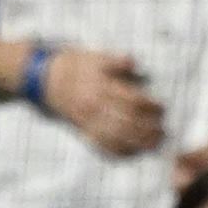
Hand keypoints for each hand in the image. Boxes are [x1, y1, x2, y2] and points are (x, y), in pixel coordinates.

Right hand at [37, 47, 164, 157]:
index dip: (150, 106)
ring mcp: (88, 120)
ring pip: (117, 136)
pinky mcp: (82, 129)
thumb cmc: (74, 64)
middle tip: (162, 130)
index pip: (132, 100)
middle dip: (148, 128)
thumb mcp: (94, 56)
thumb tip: (133, 63)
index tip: (162, 108)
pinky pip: (101, 144)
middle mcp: (95, 105)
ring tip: (153, 143)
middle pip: (128, 121)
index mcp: (100, 86)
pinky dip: (118, 151)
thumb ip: (116, 60)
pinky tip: (132, 152)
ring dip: (138, 142)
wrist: (44, 78)